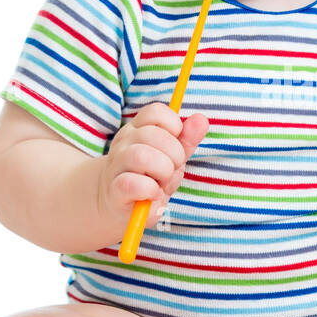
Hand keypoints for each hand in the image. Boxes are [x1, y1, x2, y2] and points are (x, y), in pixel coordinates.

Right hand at [98, 102, 209, 234]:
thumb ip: (186, 139)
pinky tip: (153, 195)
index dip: (174, 126)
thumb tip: (201, 119)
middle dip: (174, 154)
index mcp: (136, 129)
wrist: (121, 204)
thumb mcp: (172, 157)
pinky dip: (152, 191)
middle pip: (152, 134)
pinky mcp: (115, 190)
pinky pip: (134, 184)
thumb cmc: (150, 177)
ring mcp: (116, 165)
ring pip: (141, 156)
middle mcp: (123, 143)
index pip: (155, 112)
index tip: (176, 144)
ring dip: (163, 171)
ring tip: (162, 182)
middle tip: (173, 168)